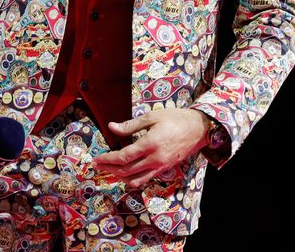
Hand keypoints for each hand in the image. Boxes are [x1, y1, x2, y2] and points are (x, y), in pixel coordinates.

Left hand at [92, 108, 209, 188]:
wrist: (198, 129)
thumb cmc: (175, 118)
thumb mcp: (152, 116)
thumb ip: (131, 125)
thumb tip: (112, 127)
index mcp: (150, 143)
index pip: (124, 156)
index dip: (108, 159)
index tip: (96, 158)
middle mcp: (155, 158)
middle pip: (126, 170)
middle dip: (109, 169)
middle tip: (97, 165)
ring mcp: (160, 166)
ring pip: (135, 179)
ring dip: (118, 176)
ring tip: (108, 170)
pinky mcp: (164, 169)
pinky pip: (145, 179)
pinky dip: (132, 179)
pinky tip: (125, 173)